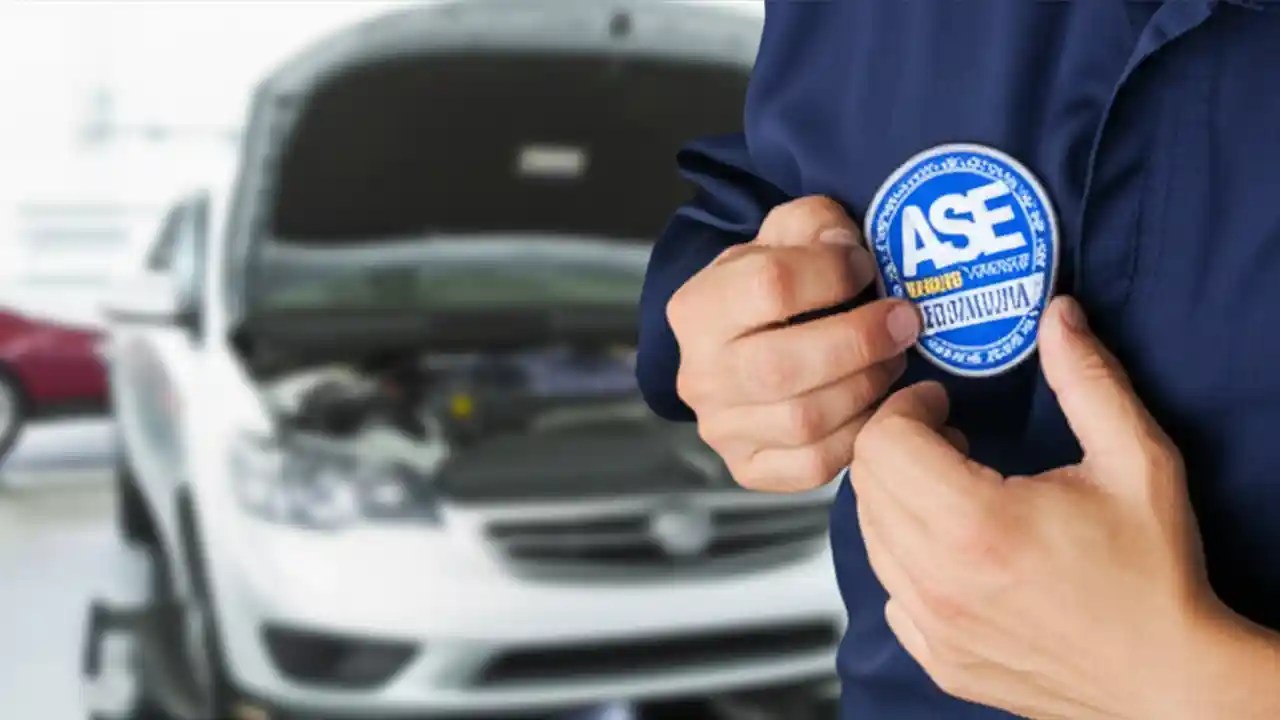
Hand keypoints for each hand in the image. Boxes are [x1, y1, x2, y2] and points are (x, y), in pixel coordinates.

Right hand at [669, 196, 921, 491]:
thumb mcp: (785, 235)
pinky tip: (876, 406)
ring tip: (892, 360)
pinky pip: (813, 467)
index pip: (769, 285)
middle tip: (904, 323)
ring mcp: (722, 429)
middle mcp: (700, 375)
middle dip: (860, 342)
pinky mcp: (750, 468)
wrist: (743, 342)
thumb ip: (815, 224)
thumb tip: (846, 251)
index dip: (832, 273)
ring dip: (868, 388)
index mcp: (697, 308)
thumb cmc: (770, 286)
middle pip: (783, 366)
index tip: (864, 266)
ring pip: (804, 422)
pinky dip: (857, 436)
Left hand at [851, 296, 1219, 718]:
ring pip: (868, 533)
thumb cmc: (1154, 579)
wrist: (1168, 680)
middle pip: (864, 481)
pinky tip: (953, 545)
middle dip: (894, 443)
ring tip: (954, 487)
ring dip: (896, 496)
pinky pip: (887, 586)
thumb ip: (1087, 381)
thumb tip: (1058, 319)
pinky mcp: (936, 654)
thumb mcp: (1135, 462)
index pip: (882, 442)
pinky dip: (904, 555)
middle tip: (945, 437)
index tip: (938, 403)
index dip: (905, 407)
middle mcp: (938, 580)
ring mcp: (931, 624)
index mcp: (976, 525)